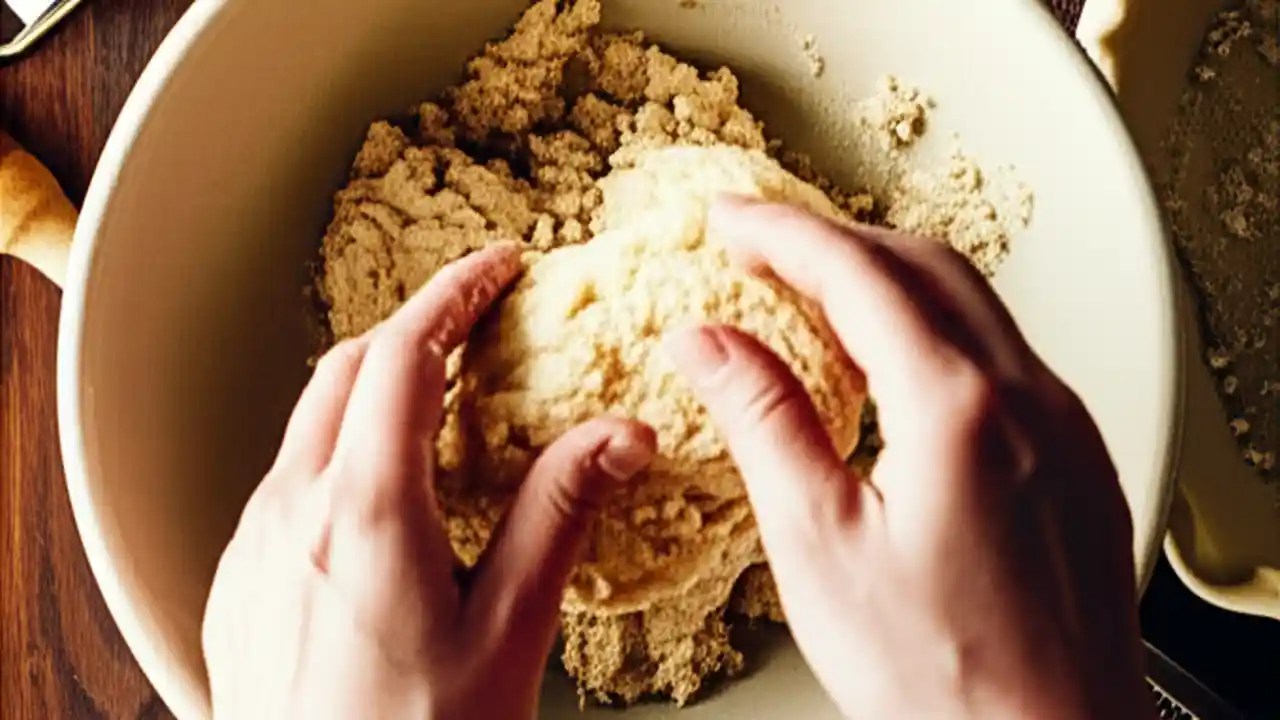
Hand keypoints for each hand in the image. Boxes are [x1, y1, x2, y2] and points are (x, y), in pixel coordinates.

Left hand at [202, 244, 656, 719]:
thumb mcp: (508, 632)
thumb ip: (556, 517)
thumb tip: (618, 435)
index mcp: (366, 512)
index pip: (405, 356)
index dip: (454, 296)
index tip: (497, 267)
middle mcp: (293, 512)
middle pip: (348, 369)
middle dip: (417, 327)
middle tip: (478, 321)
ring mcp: (255, 545)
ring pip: (311, 420)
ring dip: (374, 386)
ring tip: (440, 398)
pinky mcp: (239, 580)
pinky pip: (287, 475)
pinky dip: (339, 444)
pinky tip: (384, 488)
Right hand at [669, 198, 1150, 719]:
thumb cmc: (944, 679)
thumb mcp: (819, 547)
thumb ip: (765, 423)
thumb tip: (710, 343)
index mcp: (956, 408)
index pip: (855, 273)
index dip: (780, 233)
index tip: (728, 220)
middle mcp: (1026, 398)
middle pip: (920, 265)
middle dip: (831, 239)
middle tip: (757, 245)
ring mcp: (1061, 424)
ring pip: (968, 301)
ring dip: (884, 276)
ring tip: (810, 292)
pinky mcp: (1075, 456)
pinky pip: (999, 351)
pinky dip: (931, 326)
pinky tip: (892, 361)